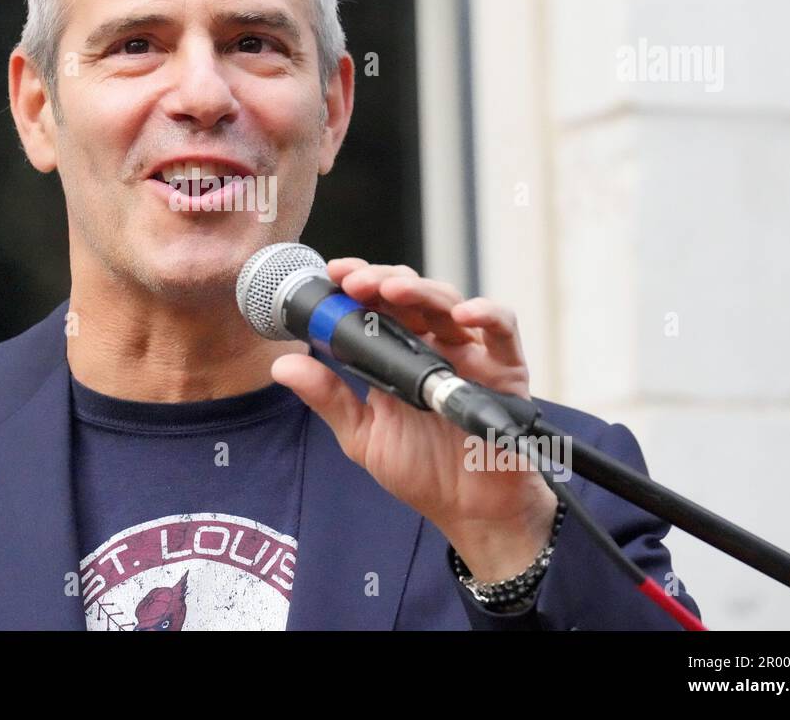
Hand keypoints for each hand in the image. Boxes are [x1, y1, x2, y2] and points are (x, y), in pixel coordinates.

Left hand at [271, 258, 557, 580]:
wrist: (469, 512)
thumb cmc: (422, 471)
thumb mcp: (363, 435)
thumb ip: (328, 397)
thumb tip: (282, 365)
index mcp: (400, 354)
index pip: (378, 304)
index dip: (357, 283)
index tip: (331, 276)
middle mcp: (434, 346)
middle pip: (412, 293)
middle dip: (381, 279)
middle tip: (354, 281)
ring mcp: (471, 354)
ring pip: (449, 301)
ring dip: (420, 290)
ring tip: (390, 290)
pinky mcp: (507, 370)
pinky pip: (503, 330)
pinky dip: (487, 313)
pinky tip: (462, 315)